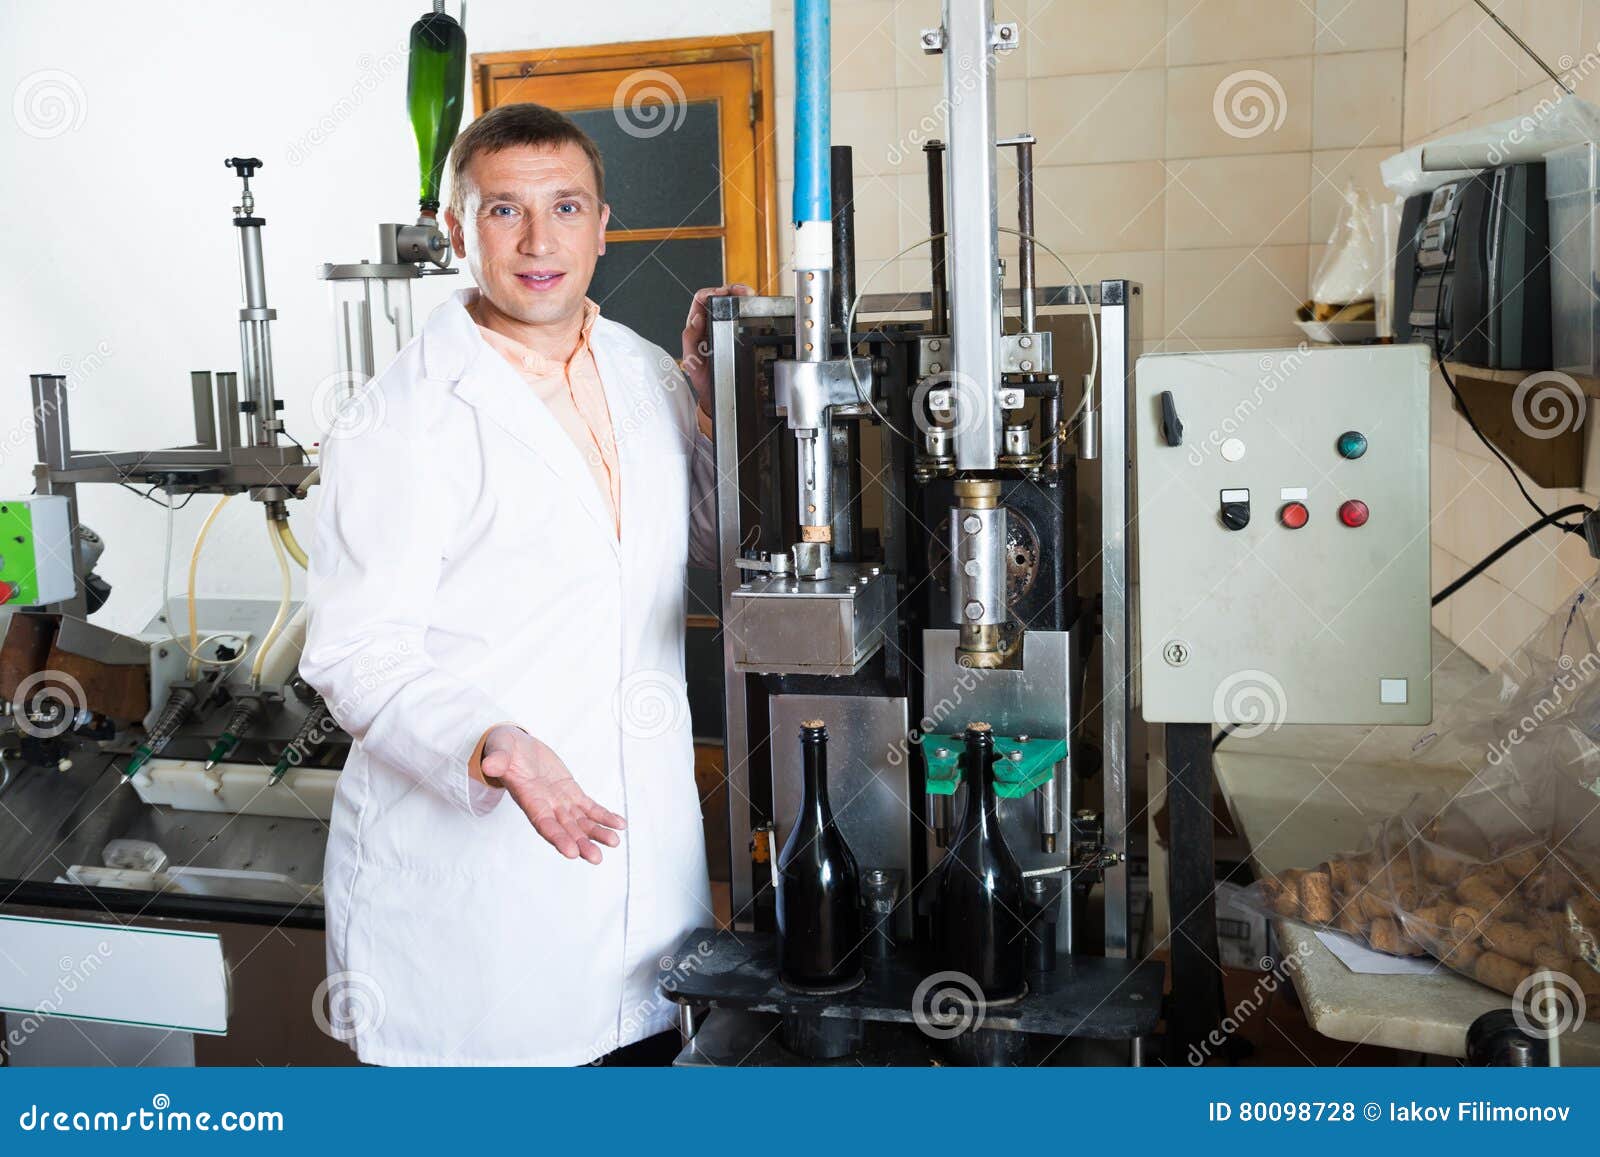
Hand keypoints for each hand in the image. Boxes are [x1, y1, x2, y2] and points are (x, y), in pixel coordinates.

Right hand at [480, 725, 625, 863]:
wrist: (517, 747)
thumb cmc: (504, 751)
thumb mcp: (499, 751)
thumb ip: (497, 760)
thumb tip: (489, 765)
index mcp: (528, 799)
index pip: (543, 823)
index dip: (557, 837)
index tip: (571, 852)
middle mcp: (546, 806)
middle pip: (566, 829)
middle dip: (581, 843)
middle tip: (596, 857)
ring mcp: (560, 801)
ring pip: (581, 821)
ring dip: (597, 832)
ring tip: (614, 842)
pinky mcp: (571, 792)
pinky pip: (589, 807)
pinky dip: (604, 816)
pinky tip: (619, 824)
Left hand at [682, 283, 753, 416]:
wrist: (718, 396)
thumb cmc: (704, 378)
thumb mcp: (692, 360)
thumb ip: (690, 340)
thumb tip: (696, 319)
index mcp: (696, 326)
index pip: (701, 300)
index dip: (711, 292)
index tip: (722, 294)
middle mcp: (709, 323)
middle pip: (719, 296)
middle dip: (731, 289)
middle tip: (742, 291)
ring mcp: (724, 327)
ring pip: (732, 303)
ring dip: (741, 295)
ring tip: (750, 295)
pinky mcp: (737, 332)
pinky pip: (742, 315)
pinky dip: (749, 307)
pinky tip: (755, 307)